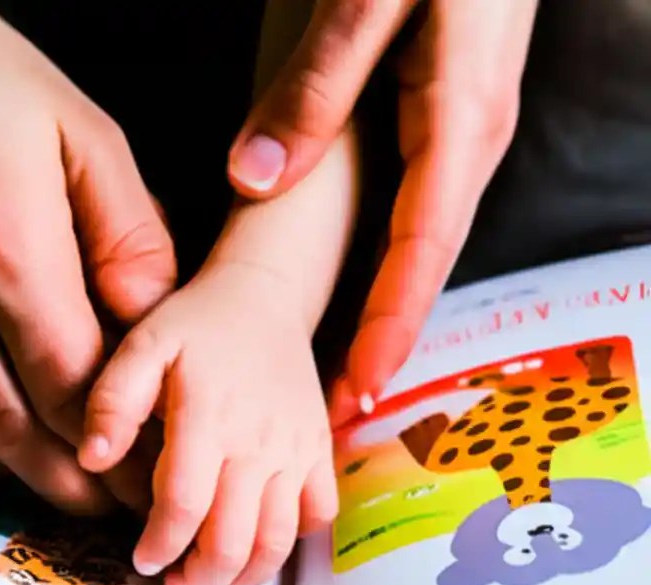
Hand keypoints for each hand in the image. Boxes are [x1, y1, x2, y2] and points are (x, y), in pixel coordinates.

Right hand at [0, 0, 175, 511]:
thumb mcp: (86, 133)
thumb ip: (130, 238)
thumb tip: (154, 329)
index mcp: (3, 233)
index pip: (71, 381)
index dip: (119, 445)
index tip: (150, 472)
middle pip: (5, 422)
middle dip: (67, 481)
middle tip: (106, 506)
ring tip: (33, 478)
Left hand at [77, 265, 338, 584]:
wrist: (263, 296)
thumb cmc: (194, 323)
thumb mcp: (141, 345)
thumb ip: (113, 402)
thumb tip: (93, 459)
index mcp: (209, 418)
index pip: (186, 506)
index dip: (161, 545)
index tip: (142, 558)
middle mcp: (258, 442)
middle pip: (234, 540)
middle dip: (199, 576)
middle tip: (173, 579)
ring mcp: (296, 450)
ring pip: (278, 541)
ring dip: (242, 573)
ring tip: (209, 573)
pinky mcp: (319, 450)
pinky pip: (317, 515)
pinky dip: (289, 542)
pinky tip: (255, 538)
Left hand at [227, 0, 539, 423]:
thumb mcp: (367, 2)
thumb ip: (314, 88)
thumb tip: (254, 177)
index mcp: (459, 120)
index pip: (422, 248)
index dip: (388, 323)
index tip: (356, 386)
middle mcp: (469, 135)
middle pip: (427, 258)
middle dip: (387, 335)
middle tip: (340, 404)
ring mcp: (462, 124)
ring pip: (424, 235)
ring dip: (387, 302)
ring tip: (344, 364)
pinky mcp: (444, 107)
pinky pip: (419, 200)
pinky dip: (391, 255)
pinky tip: (361, 280)